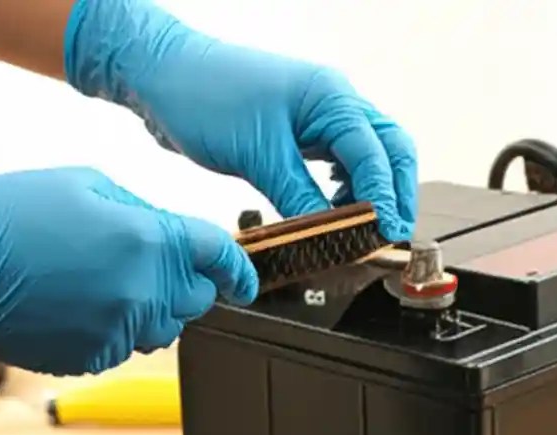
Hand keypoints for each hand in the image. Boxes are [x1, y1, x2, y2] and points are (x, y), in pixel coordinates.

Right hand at [0, 167, 257, 375]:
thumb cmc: (9, 214)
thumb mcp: (89, 185)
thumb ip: (145, 213)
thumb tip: (173, 232)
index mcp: (149, 241)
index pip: (220, 258)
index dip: (239, 268)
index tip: (245, 278)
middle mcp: (142, 291)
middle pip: (198, 298)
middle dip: (186, 282)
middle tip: (148, 264)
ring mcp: (119, 329)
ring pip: (165, 328)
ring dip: (151, 307)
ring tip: (101, 280)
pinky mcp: (94, 357)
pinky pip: (127, 347)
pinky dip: (116, 329)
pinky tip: (77, 303)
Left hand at [64, 0, 417, 241]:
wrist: (161, 76)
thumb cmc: (203, 97)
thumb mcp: (256, 157)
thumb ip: (299, 198)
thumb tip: (331, 236)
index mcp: (331, 98)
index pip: (375, 153)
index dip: (384, 197)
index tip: (385, 233)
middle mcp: (332, 104)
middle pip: (390, 150)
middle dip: (396, 192)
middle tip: (392, 234)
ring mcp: (317, 117)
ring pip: (367, 157)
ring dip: (372, 193)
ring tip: (365, 231)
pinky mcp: (298, 133)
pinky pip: (337, 163)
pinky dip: (344, 190)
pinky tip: (335, 213)